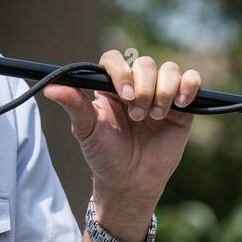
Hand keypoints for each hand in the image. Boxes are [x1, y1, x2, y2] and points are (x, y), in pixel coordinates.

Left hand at [42, 50, 201, 220]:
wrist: (130, 181)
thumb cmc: (104, 155)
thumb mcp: (86, 130)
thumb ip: (73, 105)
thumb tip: (50, 87)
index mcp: (111, 86)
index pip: (115, 60)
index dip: (121, 71)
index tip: (123, 95)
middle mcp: (136, 85)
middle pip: (145, 63)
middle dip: (143, 88)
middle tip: (137, 115)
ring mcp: (160, 94)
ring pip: (169, 69)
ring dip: (163, 90)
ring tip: (155, 116)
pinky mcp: (183, 107)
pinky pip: (191, 81)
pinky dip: (189, 86)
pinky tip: (180, 104)